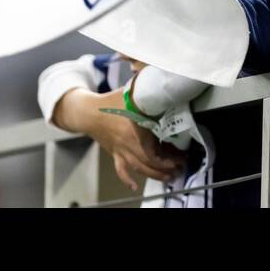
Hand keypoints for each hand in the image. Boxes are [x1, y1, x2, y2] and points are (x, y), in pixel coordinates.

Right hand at [53, 88, 183, 191]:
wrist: (88, 111)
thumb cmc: (111, 102)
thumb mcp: (133, 93)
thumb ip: (150, 91)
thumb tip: (166, 85)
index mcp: (134, 131)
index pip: (154, 151)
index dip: (168, 158)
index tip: (181, 156)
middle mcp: (128, 144)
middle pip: (148, 163)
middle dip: (166, 169)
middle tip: (179, 168)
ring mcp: (121, 151)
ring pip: (138, 169)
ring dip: (154, 175)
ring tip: (168, 177)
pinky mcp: (115, 153)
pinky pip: (121, 170)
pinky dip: (128, 179)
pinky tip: (134, 185)